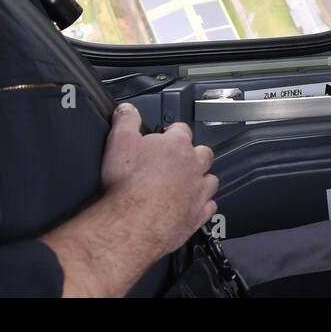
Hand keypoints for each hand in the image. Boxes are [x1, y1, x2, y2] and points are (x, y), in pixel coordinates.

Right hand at [101, 107, 217, 253]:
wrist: (134, 221)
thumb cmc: (128, 185)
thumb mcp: (119, 142)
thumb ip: (126, 121)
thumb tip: (127, 110)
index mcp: (176, 145)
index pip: (182, 129)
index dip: (173, 132)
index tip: (167, 135)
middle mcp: (192, 165)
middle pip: (204, 153)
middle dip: (195, 154)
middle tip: (181, 159)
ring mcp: (198, 190)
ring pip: (211, 179)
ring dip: (203, 179)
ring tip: (191, 181)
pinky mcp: (198, 214)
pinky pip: (210, 206)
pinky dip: (204, 205)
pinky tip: (195, 206)